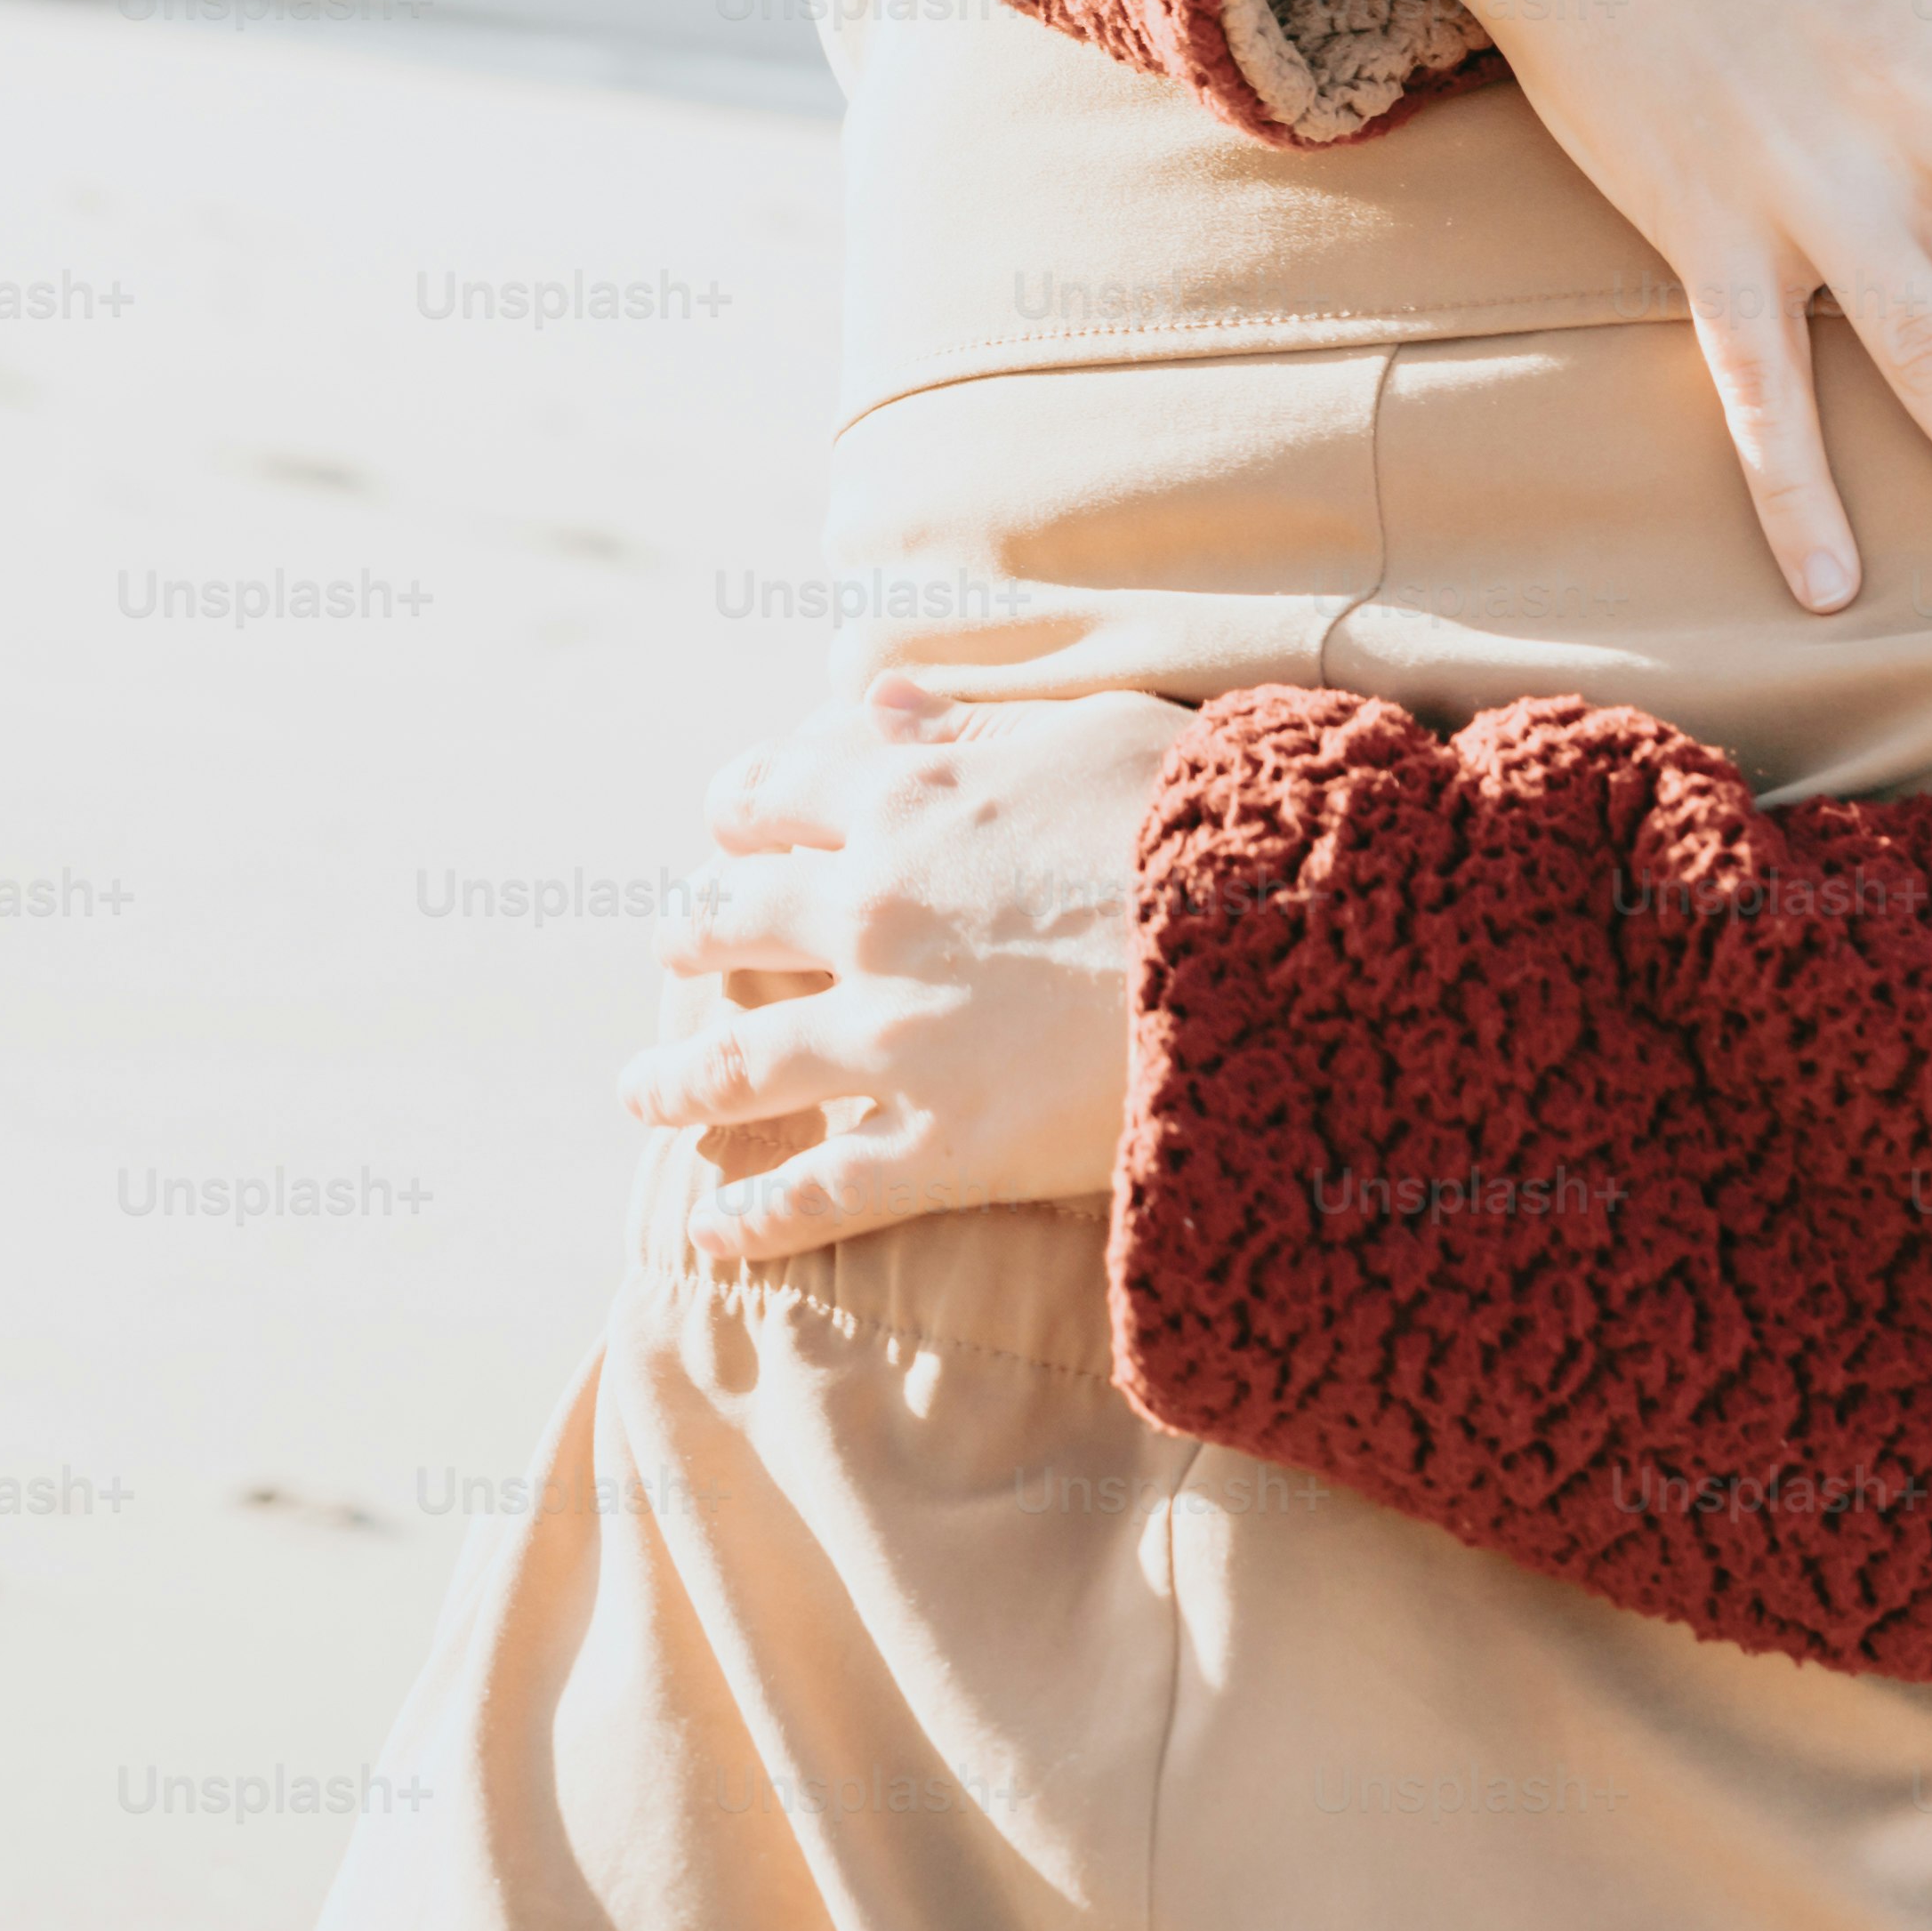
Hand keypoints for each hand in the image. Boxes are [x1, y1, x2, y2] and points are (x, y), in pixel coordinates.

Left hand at [615, 678, 1187, 1263]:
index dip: (742, 809)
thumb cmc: (1220, 826)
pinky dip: (748, 1217)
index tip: (727, 826)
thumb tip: (871, 698)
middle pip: (732, 921)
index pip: (775, 792)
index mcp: (908, 801)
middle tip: (674, 948)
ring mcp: (896, 1037)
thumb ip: (970, 729)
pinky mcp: (939, 1146)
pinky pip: (816, 1193)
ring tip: (642, 1091)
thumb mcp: (1095, 734)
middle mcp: (874, 914)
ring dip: (675, 1080)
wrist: (1289, 953)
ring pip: (742, 1063)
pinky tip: (707, 1232)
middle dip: (692, 934)